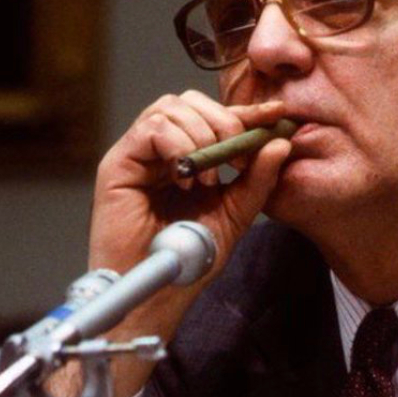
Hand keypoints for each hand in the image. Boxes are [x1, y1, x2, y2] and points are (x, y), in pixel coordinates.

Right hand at [51, 91, 290, 396]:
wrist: (157, 295)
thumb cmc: (189, 260)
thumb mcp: (234, 216)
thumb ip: (257, 181)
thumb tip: (279, 143)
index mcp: (187, 158)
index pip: (215, 118)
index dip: (246, 112)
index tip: (277, 113)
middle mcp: (160, 151)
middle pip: (190, 101)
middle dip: (223, 121)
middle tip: (238, 157)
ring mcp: (138, 155)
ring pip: (171, 108)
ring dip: (201, 137)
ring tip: (207, 180)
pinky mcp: (118, 164)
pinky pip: (150, 128)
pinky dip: (177, 146)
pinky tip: (185, 179)